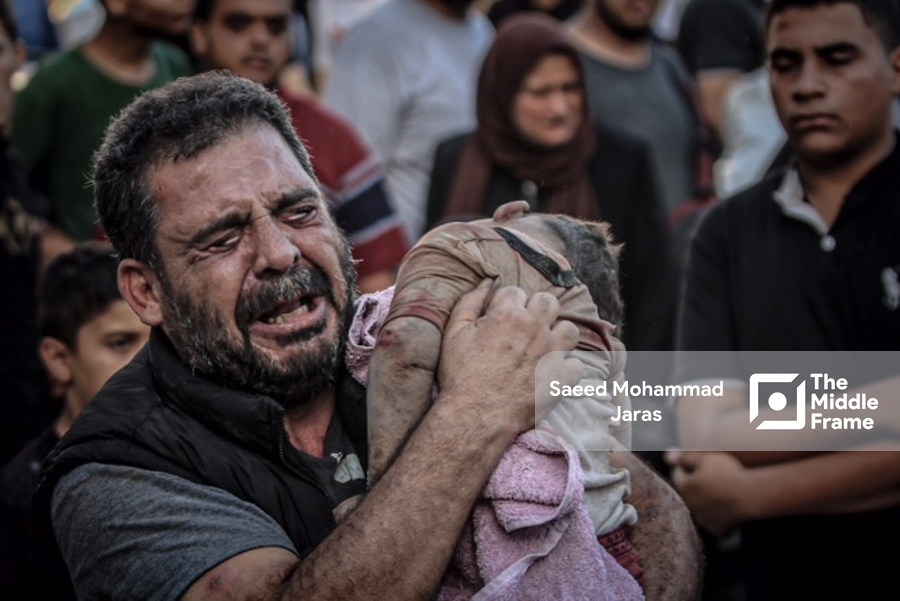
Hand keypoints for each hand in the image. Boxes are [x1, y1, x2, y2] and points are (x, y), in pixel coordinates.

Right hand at [437, 281, 579, 433]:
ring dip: (558, 336)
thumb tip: (487, 281)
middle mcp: (534, 328)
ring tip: (544, 348)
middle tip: (525, 329)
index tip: (500, 321)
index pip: (515, 292)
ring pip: (569, 329)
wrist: (475, 416)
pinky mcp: (561, 377)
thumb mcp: (454, 333)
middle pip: (548, 301)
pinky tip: (551, 374)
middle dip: (538, 311)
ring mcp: (551, 352)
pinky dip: (566, 369)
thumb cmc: (461, 375)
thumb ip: (470, 301)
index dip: (506, 305)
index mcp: (508, 314)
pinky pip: (576, 365)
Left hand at [666, 450, 752, 536]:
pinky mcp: (716, 530)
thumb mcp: (706, 458)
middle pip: (687, 493)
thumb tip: (668, 456)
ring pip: (699, 508)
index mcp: (684, 487)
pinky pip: (713, 523)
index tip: (697, 463)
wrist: (749, 496)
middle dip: (694, 486)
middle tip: (710, 477)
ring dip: (704, 502)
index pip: (677, 475)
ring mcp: (702, 519)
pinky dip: (717, 517)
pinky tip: (726, 509)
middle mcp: (689, 505)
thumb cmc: (728, 473)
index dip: (686, 467)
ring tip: (719, 493)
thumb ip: (685, 457)